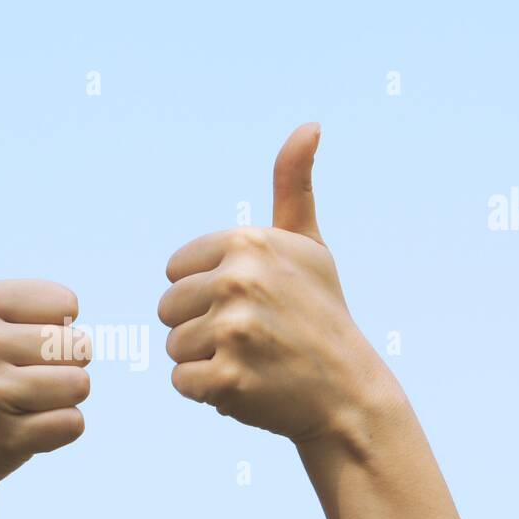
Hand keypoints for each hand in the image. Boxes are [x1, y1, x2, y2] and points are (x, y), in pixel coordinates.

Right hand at [0, 183, 91, 506]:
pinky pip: (74, 425)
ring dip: (62, 400)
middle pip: (80, 345)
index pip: (68, 303)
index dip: (52, 326)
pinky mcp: (4, 439)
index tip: (12, 342)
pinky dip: (58, 433)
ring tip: (21, 404)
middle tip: (17, 379)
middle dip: (61, 366)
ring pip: (82, 386)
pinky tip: (22, 431)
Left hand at [157, 123, 400, 450]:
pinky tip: (248, 386)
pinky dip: (208, 392)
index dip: (205, 293)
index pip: (176, 271)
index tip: (250, 305)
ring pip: (173, 347)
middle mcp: (239, 280)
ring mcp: (234, 330)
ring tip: (252, 361)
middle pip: (169, 309)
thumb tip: (309, 125)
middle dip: (200, 328)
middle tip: (252, 339)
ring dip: (204, 360)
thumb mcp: (310, 245)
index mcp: (248, 242)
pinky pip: (183, 382)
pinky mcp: (227, 378)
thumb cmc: (322, 315)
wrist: (350, 392)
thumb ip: (294, 186)